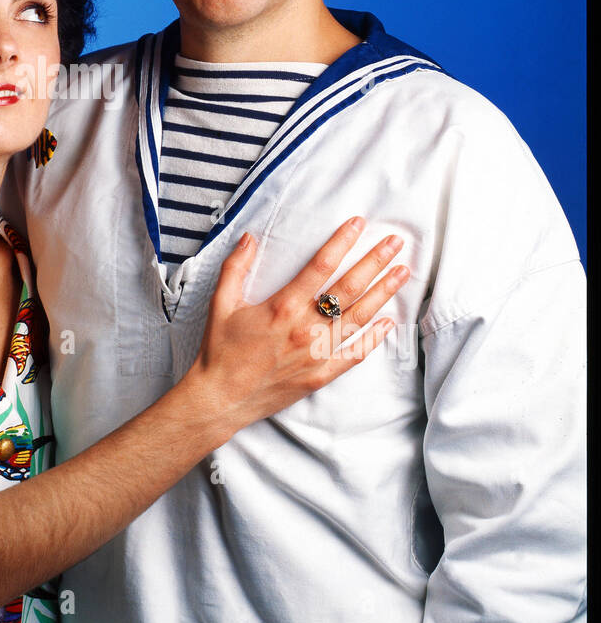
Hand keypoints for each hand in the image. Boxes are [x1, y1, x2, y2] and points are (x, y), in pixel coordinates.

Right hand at [192, 217, 407, 433]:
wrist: (220, 398)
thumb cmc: (220, 350)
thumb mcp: (221, 303)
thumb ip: (235, 267)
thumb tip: (250, 237)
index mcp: (282, 305)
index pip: (321, 265)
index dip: (342, 241)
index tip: (358, 223)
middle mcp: (305, 327)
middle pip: (349, 287)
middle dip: (375, 261)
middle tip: (395, 243)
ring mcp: (316, 352)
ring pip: (359, 317)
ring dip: (383, 293)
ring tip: (402, 273)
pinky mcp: (320, 375)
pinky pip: (355, 354)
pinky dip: (374, 338)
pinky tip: (388, 322)